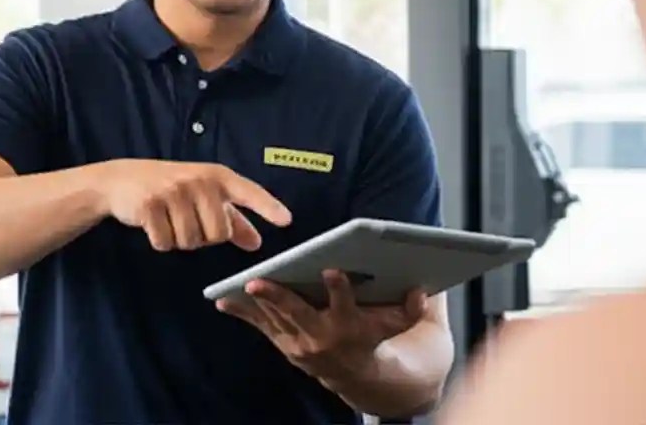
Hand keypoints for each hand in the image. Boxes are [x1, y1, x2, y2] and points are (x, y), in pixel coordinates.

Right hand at [96, 159, 291, 251]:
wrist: (122, 179)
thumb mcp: (203, 195)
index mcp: (216, 176)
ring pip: (191, 242)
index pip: (248, 192)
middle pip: (218, 234)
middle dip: (204, 237)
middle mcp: (198, 181)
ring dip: (180, 240)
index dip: (267, 207)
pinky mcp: (150, 206)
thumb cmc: (171, 188)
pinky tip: (153, 224)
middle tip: (188, 221)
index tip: (287, 221)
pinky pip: (166, 243)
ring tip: (169, 220)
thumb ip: (232, 219)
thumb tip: (256, 243)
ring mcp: (173, 192)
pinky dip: (160, 241)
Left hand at [216, 269, 427, 381]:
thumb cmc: (374, 337)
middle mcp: (320, 336)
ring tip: (239, 283)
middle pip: (297, 313)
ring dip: (256, 302)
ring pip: (274, 318)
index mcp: (349, 327)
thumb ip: (411, 309)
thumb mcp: (397, 325)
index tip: (333, 270)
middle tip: (259, 280)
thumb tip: (423, 291)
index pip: (344, 305)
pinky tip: (222, 300)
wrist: (355, 374)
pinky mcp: (283, 341)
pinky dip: (241, 313)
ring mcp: (298, 342)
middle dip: (277, 296)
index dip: (339, 289)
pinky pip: (259, 325)